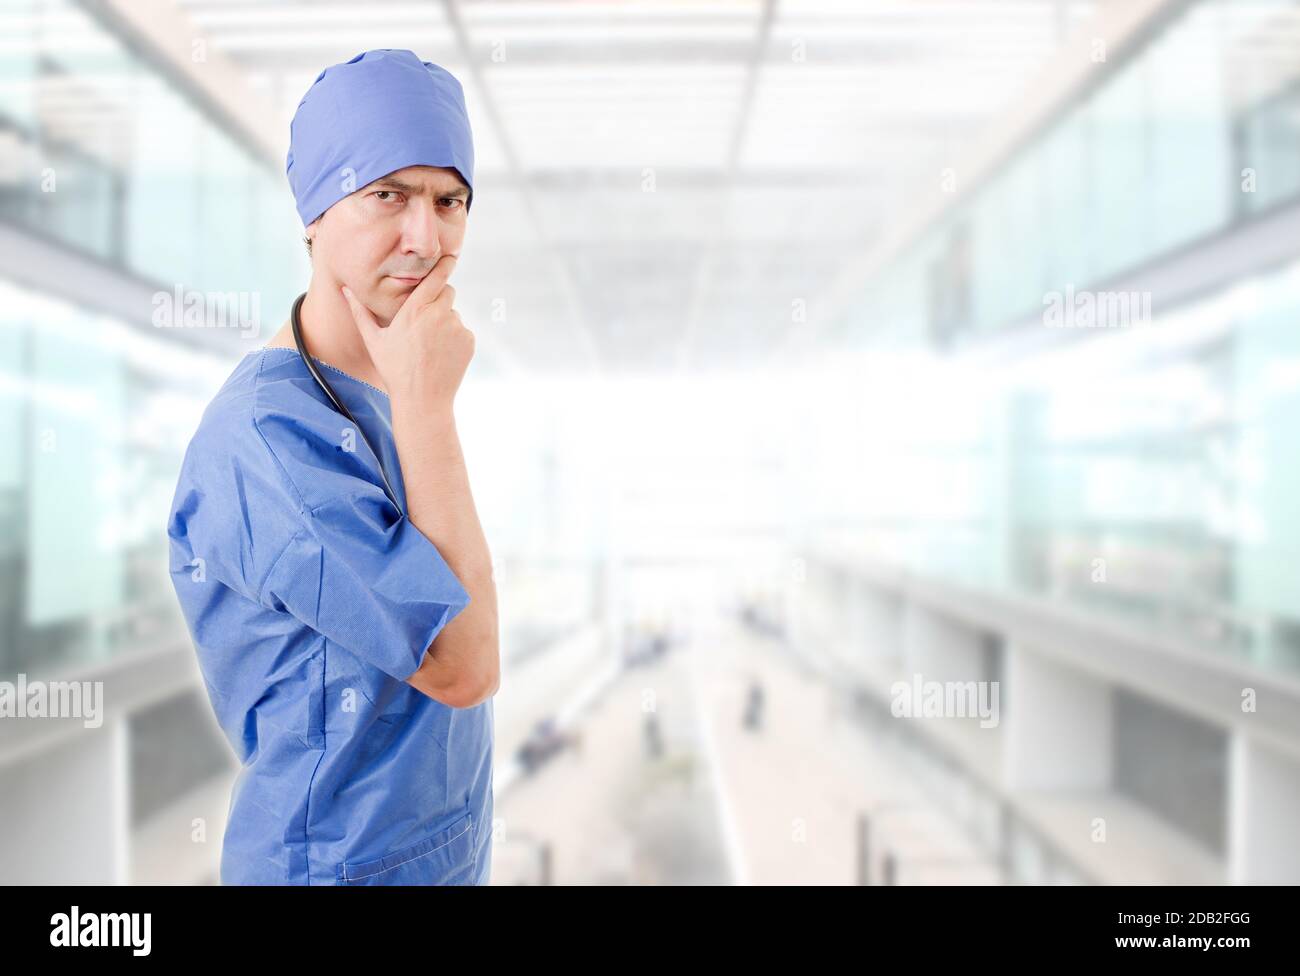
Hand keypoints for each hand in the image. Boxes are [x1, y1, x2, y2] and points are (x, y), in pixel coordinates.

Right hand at [341, 253, 473, 409]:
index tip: (450, 256)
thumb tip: (346, 290)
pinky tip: (441, 355)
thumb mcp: (374, 341)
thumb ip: (360, 312)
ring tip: (430, 347)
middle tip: (424, 322)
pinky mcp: (469, 341)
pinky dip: (455, 339)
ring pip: (453, 314)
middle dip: (438, 299)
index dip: (444, 265)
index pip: (436, 277)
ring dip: (445, 322)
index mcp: (415, 310)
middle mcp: (439, 315)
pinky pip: (463, 331)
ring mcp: (457, 328)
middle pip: (447, 291)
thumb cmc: (394, 370)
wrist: (422, 400)